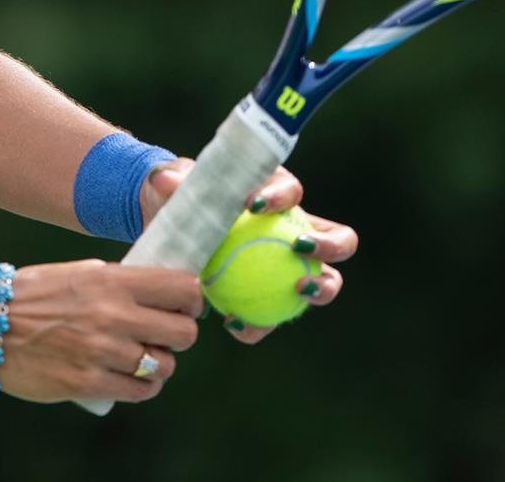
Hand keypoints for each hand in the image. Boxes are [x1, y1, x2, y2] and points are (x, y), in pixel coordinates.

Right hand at [0, 259, 201, 402]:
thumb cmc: (37, 294)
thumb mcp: (83, 273)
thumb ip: (124, 283)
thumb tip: (166, 293)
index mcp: (113, 281)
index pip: (183, 289)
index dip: (192, 301)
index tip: (184, 307)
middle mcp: (113, 315)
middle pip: (184, 334)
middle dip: (178, 336)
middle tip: (162, 335)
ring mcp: (101, 351)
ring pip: (164, 366)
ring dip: (158, 364)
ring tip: (139, 357)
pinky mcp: (87, 383)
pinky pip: (139, 391)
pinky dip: (141, 387)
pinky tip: (129, 377)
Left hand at [141, 159, 358, 343]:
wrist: (173, 234)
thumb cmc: (182, 200)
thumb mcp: (173, 187)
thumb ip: (173, 182)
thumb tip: (166, 180)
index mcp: (277, 194)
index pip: (290, 189)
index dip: (281, 195)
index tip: (252, 204)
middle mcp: (296, 230)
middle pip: (338, 237)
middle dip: (331, 244)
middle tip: (301, 248)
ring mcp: (292, 267)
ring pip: (325, 280)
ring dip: (322, 288)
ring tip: (299, 290)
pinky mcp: (273, 298)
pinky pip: (274, 315)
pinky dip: (259, 322)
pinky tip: (233, 322)